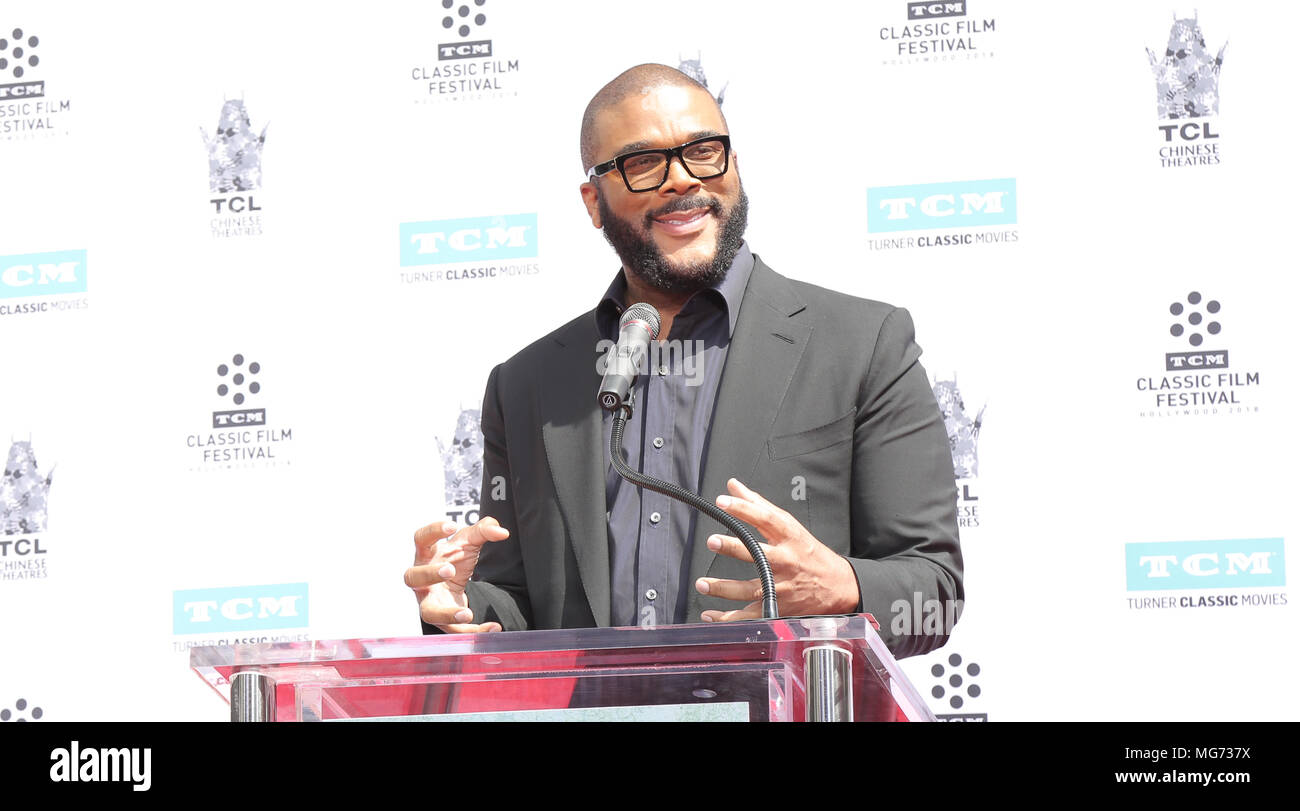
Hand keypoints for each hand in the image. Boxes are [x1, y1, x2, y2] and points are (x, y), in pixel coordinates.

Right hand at [404, 516, 510, 632]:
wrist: (453, 583)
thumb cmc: (454, 558)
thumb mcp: (469, 542)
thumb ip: (485, 530)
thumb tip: (502, 532)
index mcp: (427, 554)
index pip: (421, 539)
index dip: (432, 532)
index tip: (450, 526)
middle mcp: (422, 580)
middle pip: (413, 577)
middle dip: (430, 574)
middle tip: (450, 569)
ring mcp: (429, 601)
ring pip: (427, 612)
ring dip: (445, 613)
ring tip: (467, 614)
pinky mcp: (442, 619)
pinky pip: (453, 629)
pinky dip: (473, 631)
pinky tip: (492, 627)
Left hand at [695, 478, 859, 621]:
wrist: (839, 587)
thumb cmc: (810, 554)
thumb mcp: (790, 527)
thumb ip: (759, 506)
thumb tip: (733, 487)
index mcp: (790, 538)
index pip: (766, 518)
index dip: (744, 508)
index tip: (723, 501)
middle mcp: (786, 562)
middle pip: (759, 554)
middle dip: (734, 547)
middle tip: (713, 541)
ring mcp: (782, 587)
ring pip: (751, 589)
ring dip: (724, 588)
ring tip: (702, 584)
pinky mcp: (778, 609)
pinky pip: (750, 616)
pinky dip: (728, 618)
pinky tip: (710, 615)